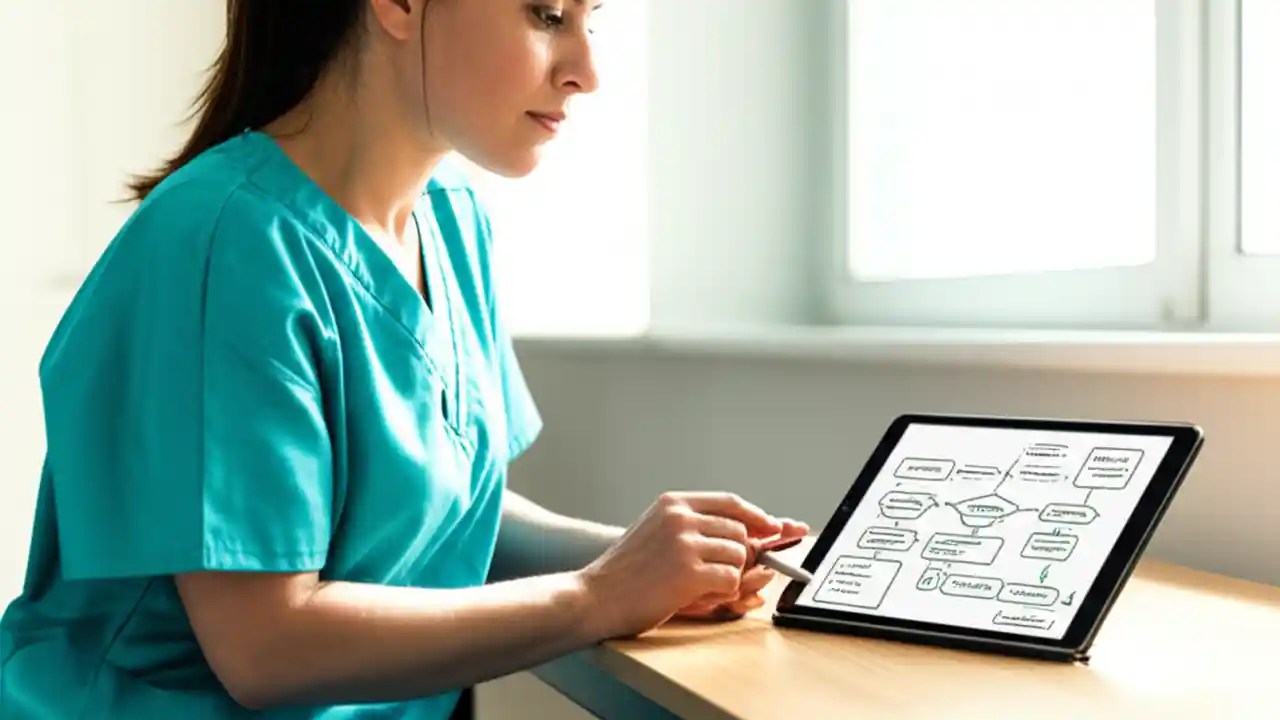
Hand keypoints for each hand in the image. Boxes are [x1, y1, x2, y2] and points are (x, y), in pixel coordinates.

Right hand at [577, 492, 788, 638]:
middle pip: (740, 531)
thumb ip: (694, 526)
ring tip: (698, 585)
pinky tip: (697, 595)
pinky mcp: (689, 572)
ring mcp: (685, 543)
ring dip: (728, 576)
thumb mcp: (656, 531)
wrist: (595, 596)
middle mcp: (680, 517)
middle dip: (740, 555)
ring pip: (739, 556)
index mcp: (673, 503)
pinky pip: (731, 580)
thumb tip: (749, 532)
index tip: (773, 528)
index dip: (757, 516)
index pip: (730, 502)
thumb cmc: (627, 572)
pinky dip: (723, 592)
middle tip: (719, 573)